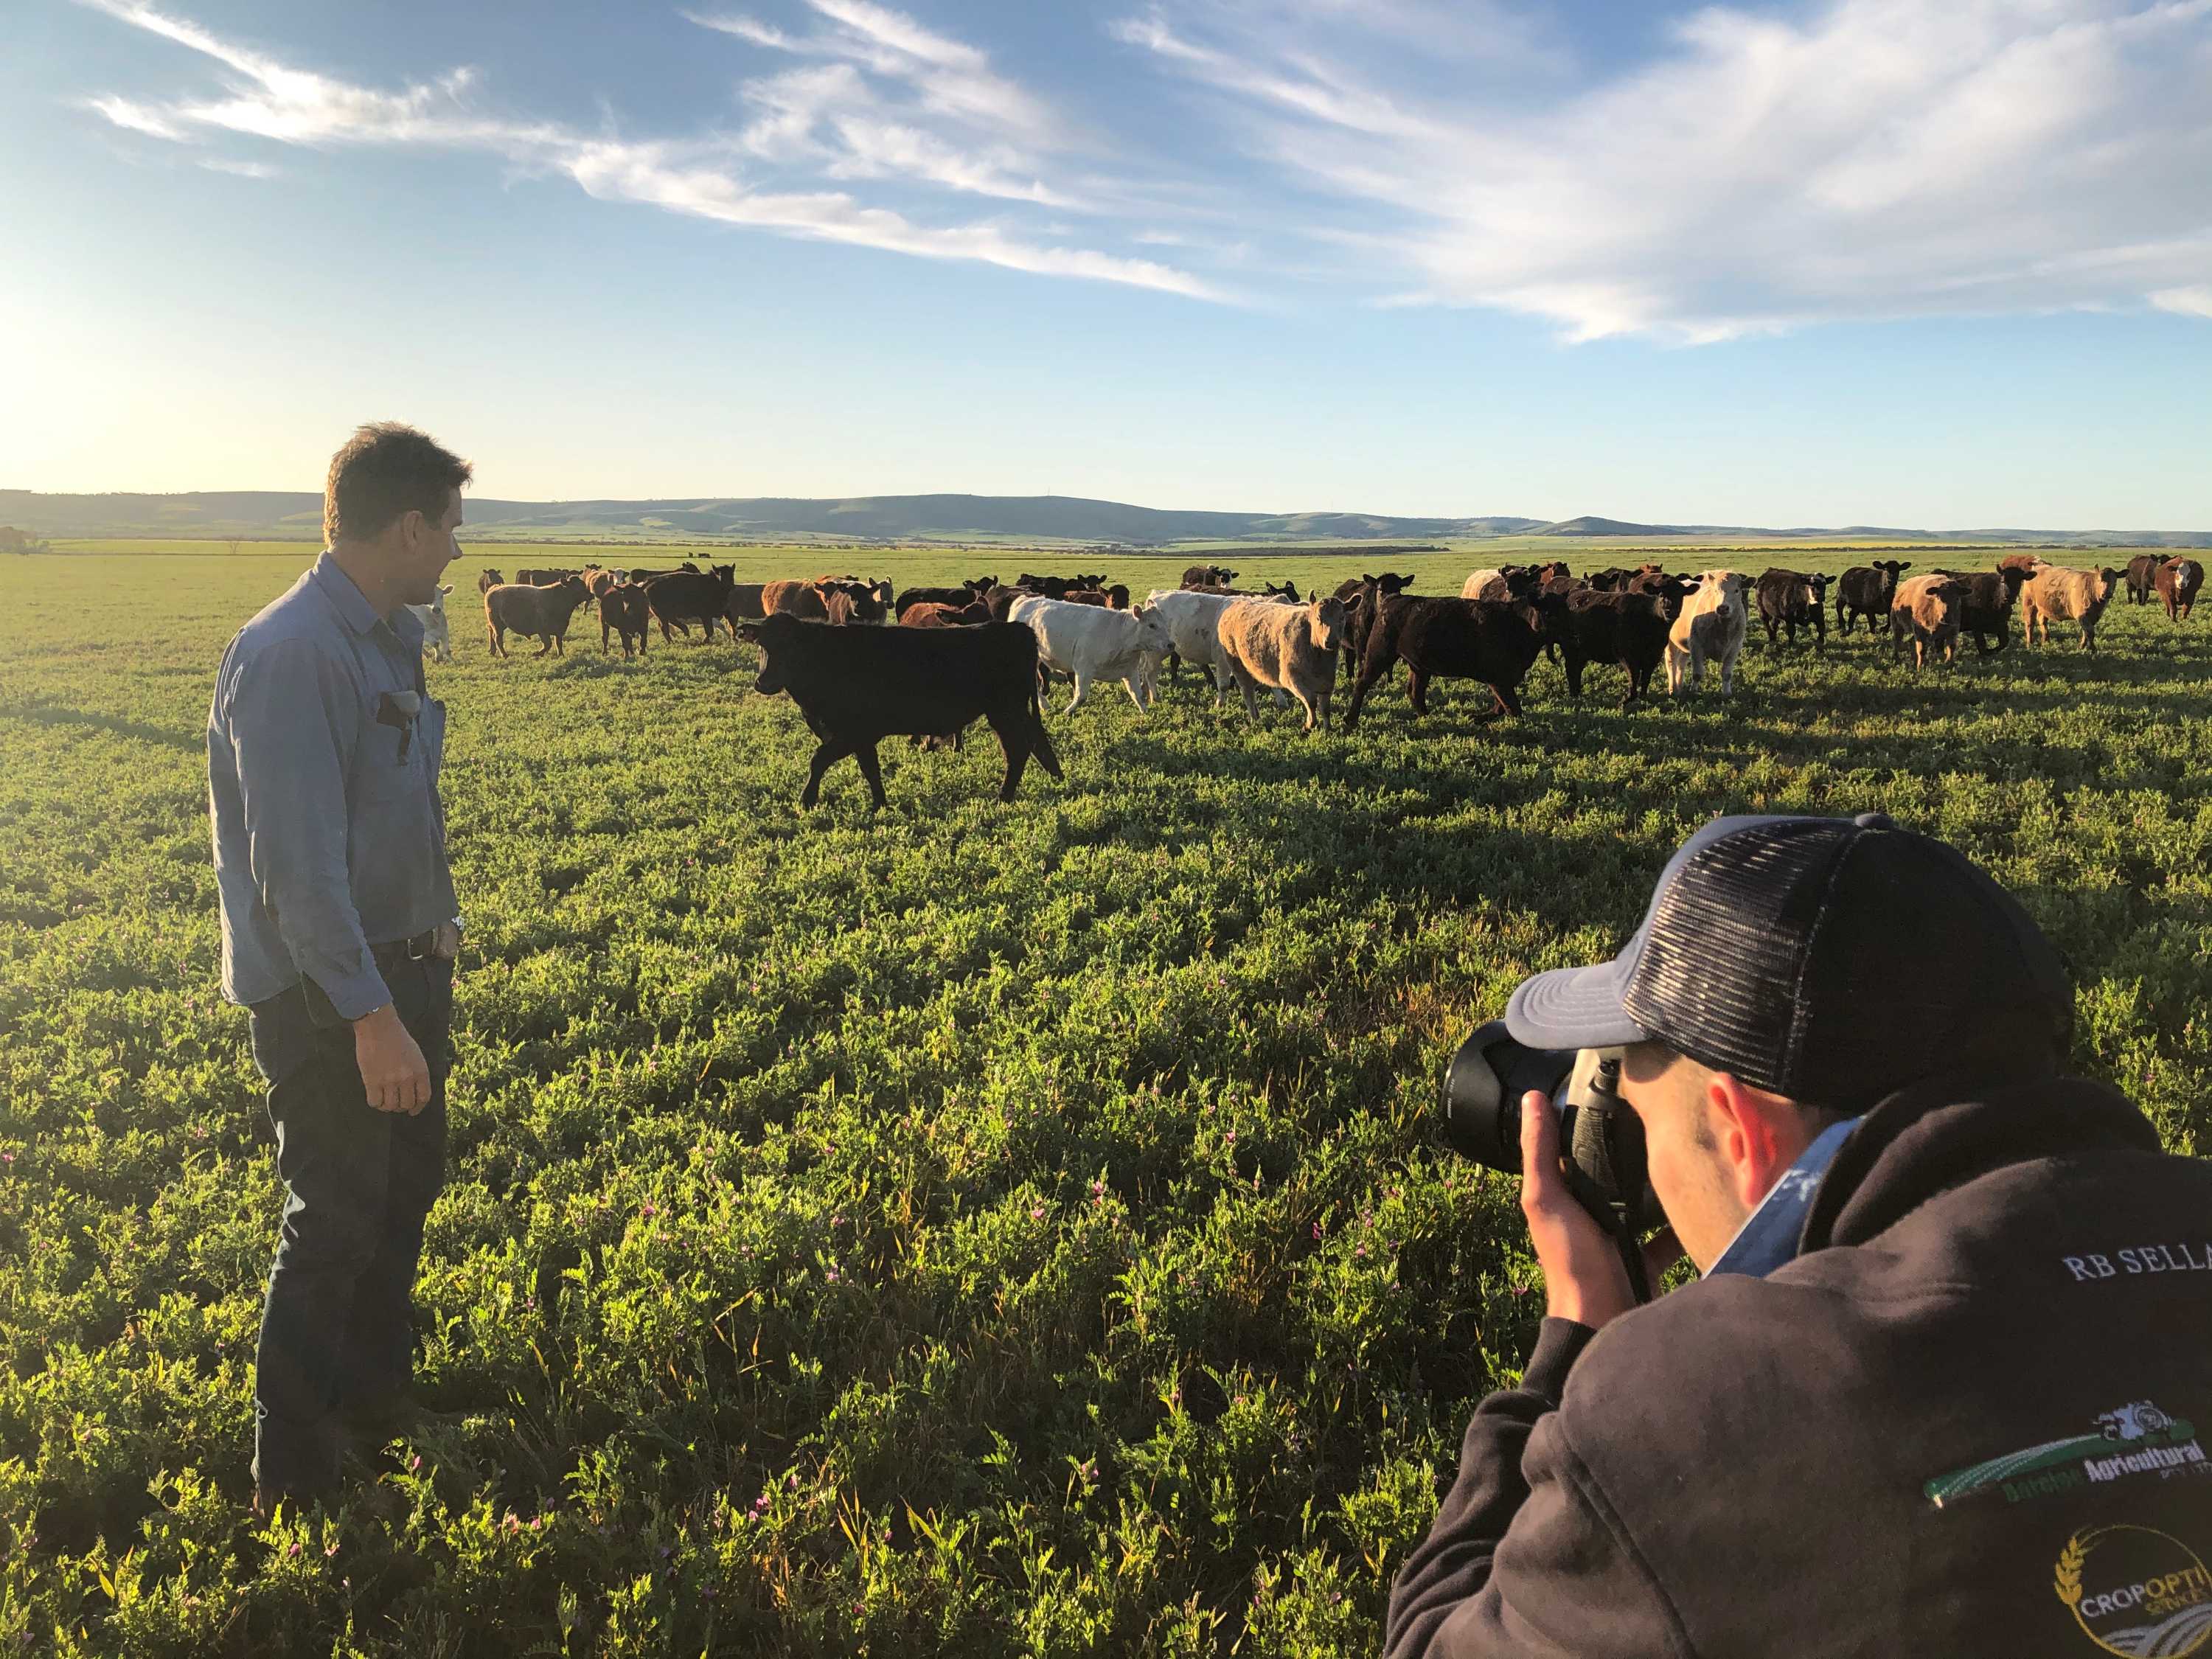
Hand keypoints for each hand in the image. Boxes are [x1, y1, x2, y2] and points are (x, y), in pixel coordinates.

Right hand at [353, 1004, 430, 1114]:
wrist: (379, 1026)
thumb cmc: (397, 1037)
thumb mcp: (416, 1054)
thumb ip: (416, 1072)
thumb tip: (414, 1090)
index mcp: (421, 1071)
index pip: (423, 1098)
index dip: (418, 1107)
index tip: (413, 1111)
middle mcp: (407, 1079)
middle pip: (406, 1104)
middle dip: (401, 1106)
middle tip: (396, 1103)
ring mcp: (389, 1081)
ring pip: (391, 1106)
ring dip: (387, 1106)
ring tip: (384, 1100)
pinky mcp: (372, 1081)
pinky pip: (375, 1102)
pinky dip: (375, 1102)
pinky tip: (375, 1096)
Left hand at [1519, 1090, 1675, 1330]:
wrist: (1602, 1320)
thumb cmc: (1570, 1258)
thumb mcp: (1547, 1199)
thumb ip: (1540, 1152)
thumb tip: (1532, 1098)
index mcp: (1564, 1195)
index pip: (1577, 1149)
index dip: (1592, 1122)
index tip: (1622, 1089)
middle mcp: (1591, 1211)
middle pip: (1616, 1171)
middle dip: (1637, 1149)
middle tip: (1670, 1116)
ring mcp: (1621, 1234)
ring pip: (1646, 1199)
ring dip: (1663, 1181)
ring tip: (1692, 1147)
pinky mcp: (1648, 1257)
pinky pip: (1671, 1233)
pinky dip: (1685, 1221)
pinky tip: (1705, 1196)